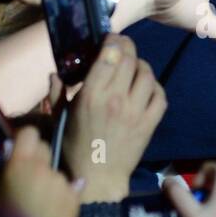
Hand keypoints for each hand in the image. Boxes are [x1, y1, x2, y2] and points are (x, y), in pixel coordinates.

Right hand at [0, 126, 81, 216]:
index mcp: (19, 164)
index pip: (29, 133)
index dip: (23, 138)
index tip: (18, 147)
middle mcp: (43, 169)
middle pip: (43, 148)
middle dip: (35, 157)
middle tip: (26, 172)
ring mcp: (61, 183)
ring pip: (55, 171)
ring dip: (47, 179)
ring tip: (37, 200)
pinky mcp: (74, 198)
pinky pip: (70, 188)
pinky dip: (62, 195)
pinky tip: (53, 207)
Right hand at [61, 35, 167, 201]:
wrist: (98, 178)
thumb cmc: (75, 147)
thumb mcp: (61, 118)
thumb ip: (56, 93)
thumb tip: (54, 73)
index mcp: (91, 95)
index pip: (108, 55)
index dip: (112, 40)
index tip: (109, 39)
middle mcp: (115, 99)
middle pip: (129, 58)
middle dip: (127, 47)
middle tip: (123, 47)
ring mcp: (136, 111)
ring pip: (147, 74)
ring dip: (141, 65)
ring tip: (134, 66)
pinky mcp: (150, 123)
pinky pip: (160, 95)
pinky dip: (155, 86)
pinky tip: (146, 87)